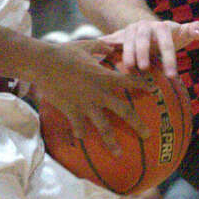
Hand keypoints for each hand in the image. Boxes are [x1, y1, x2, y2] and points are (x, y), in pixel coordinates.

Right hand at [31, 40, 154, 149]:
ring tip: (120, 154)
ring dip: (112, 142)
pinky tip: (82, 139)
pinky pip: (79, 127)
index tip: (154, 90)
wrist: (43, 64)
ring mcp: (86, 105)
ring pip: (103, 127)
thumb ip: (101, 46)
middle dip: (138, 124)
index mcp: (105, 77)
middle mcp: (100, 94)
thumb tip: (111, 46)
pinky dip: (81, 134)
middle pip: (124, 112)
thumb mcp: (86, 45)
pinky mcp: (72, 111)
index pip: (130, 82)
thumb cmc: (65, 52)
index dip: (143, 85)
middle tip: (148, 135)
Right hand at [99, 17, 198, 78]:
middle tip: (144, 68)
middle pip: (143, 38)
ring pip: (125, 40)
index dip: (169, 57)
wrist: (145, 28)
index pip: (167, 42)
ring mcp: (128, 31)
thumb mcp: (180, 33)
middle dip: (142, 51)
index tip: (172, 76)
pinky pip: (108, 41)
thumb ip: (192, 30)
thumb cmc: (168, 37)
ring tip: (127, 69)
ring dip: (126, 53)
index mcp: (161, 27)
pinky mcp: (115, 36)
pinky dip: (101, 47)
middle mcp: (143, 26)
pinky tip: (95, 56)